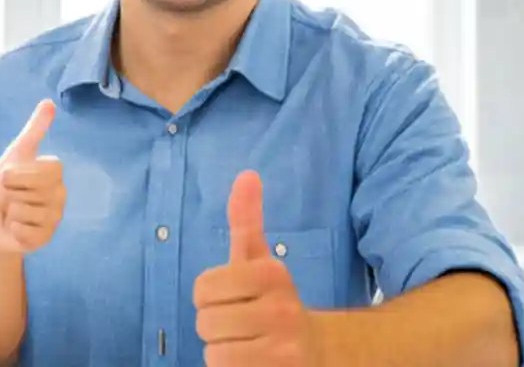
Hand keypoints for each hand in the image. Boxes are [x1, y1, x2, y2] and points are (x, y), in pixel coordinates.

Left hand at [0, 99, 65, 254]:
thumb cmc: (3, 187)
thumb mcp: (14, 154)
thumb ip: (34, 130)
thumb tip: (49, 102)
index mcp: (54, 173)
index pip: (47, 168)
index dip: (20, 174)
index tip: (8, 176)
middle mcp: (60, 194)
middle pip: (36, 189)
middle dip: (12, 191)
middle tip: (10, 195)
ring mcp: (55, 218)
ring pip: (28, 210)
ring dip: (11, 211)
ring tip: (13, 212)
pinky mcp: (45, 238)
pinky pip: (25, 231)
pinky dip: (12, 228)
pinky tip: (14, 228)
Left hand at [193, 171, 321, 366]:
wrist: (321, 352)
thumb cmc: (275, 302)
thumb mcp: (261, 260)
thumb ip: (247, 220)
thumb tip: (246, 174)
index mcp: (273, 274)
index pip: (203, 287)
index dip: (209, 295)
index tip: (232, 297)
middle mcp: (282, 310)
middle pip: (205, 321)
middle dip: (216, 326)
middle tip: (242, 325)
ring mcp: (284, 348)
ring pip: (214, 352)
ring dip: (224, 352)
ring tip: (248, 344)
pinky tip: (253, 361)